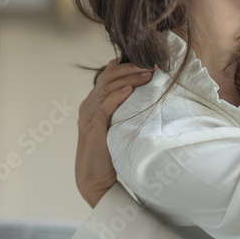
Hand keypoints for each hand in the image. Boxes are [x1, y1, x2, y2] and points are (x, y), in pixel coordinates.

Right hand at [76, 58, 153, 206]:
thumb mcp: (118, 124)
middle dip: (130, 68)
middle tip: (151, 64)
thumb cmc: (109, 151)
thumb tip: (145, 94)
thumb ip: (124, 109)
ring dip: (128, 78)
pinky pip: (104, 106)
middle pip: (108, 77)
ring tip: (147, 73)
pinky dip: (117, 96)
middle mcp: (88, 106)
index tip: (147, 60)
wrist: (94, 178)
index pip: (108, 75)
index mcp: (93, 102)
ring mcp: (88, 116)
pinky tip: (130, 90)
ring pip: (107, 88)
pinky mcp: (92, 128)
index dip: (126, 65)